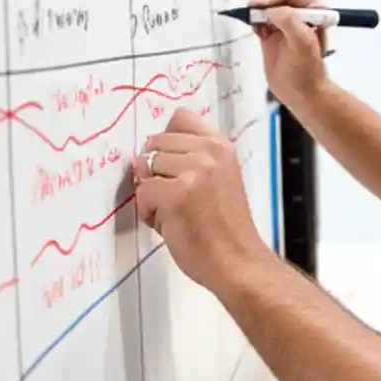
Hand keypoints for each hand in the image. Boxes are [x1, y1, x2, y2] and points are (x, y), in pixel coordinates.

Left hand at [132, 107, 266, 291]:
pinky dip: (148, 213)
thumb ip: (191, 160)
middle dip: (157, 171)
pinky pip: (142, 194)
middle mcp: (209, 153)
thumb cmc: (226, 230)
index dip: (167, 142)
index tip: (173, 164)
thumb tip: (144, 157)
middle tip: (180, 199)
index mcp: (221, 147)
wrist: (238, 261)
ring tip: (176, 212)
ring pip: (145, 167)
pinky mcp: (175, 193)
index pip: (180, 119)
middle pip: (155, 143)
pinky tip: (171, 224)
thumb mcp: (219, 180)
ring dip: (152, 193)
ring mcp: (193, 171)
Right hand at [248, 0, 329, 101]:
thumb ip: (290, 22)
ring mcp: (284, 21)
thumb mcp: (303, 45)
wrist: (301, 93)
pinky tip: (258, 32)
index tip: (262, 4)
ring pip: (264, 3)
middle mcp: (299, 11)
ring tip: (257, 25)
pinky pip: (258, 16)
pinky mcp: (271, 31)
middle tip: (253, 12)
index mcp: (313, 9)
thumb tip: (272, 10)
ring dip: (256, 9)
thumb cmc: (307, 72)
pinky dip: (253, 20)